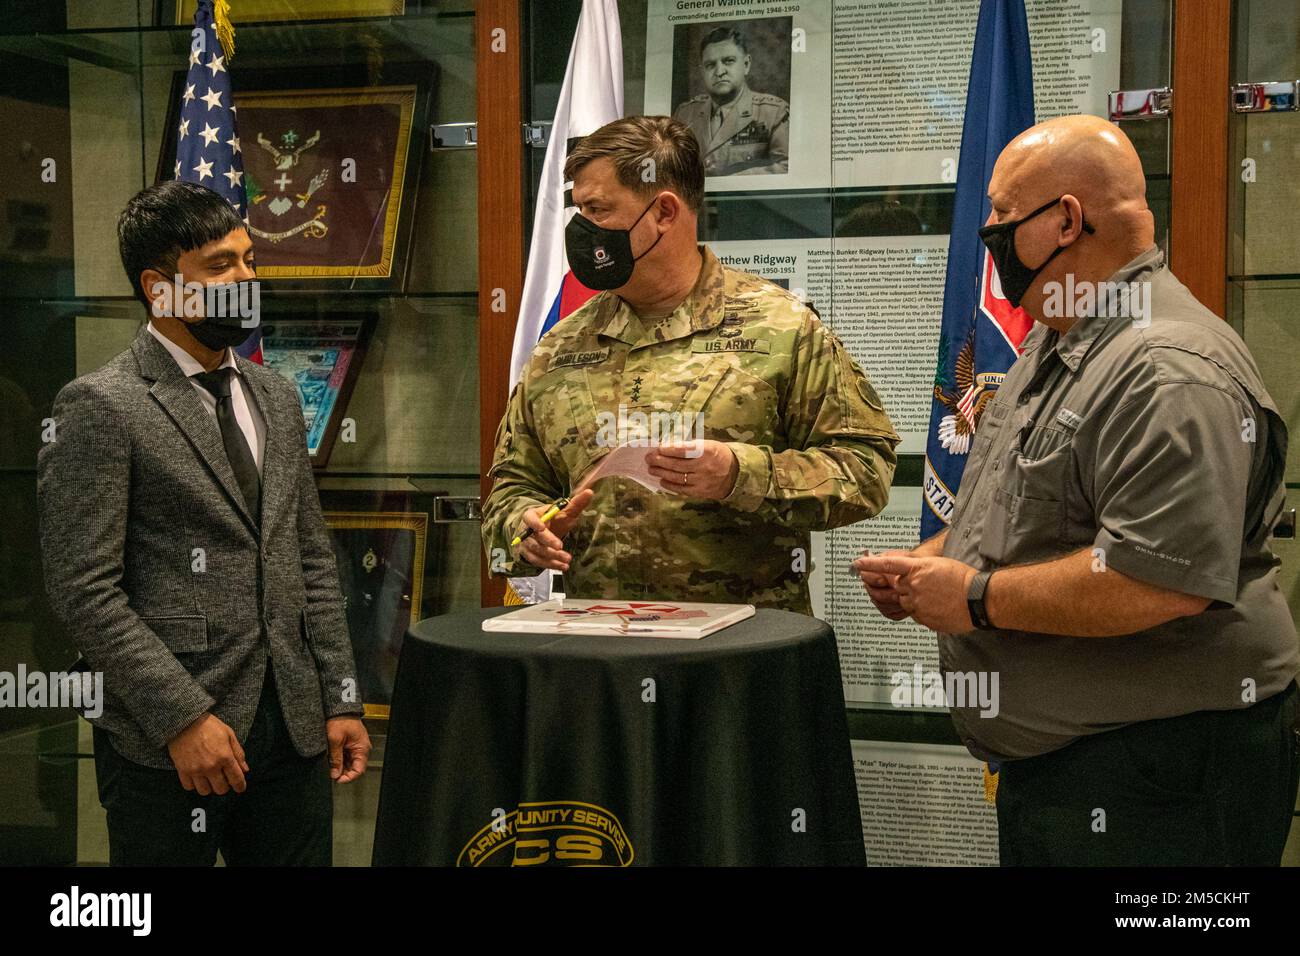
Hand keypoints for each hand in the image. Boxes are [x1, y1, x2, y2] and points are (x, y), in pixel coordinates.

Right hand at [167, 712, 248, 795]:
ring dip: (209, 787)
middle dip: (225, 786)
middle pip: (221, 789)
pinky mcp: (182, 770)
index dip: (240, 786)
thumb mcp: (229, 735)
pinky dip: (194, 785)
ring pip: (205, 791)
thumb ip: (238, 753)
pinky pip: (189, 787)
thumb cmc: (209, 726)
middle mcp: (211, 766)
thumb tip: (245, 770)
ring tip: (210, 779)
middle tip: (224, 779)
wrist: (185, 721)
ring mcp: (195, 770)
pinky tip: (197, 777)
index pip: (236, 779)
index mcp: (225, 757)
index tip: (240, 788)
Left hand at [327, 717, 370, 783]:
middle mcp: (360, 749)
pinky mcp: (349, 744)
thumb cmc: (340, 720)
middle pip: (353, 768)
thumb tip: (335, 774)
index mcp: (362, 749)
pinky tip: (331, 758)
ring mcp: (355, 747)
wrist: (339, 708)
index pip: (359, 770)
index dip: (348, 778)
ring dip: (339, 765)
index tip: (337, 780)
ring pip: (348, 763)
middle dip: (342, 772)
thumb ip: (336, 759)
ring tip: (330, 764)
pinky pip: (345, 756)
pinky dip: (338, 759)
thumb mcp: (335, 741)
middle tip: (330, 773)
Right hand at [515, 488, 594, 571]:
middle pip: (535, 538)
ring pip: (537, 552)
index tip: (542, 527)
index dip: (534, 523)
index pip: (529, 518)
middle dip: (548, 542)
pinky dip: (551, 565)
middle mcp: (527, 530)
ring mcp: (527, 544)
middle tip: (560, 546)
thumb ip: (575, 503)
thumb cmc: (553, 519)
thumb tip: (590, 492)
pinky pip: (538, 562)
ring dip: (551, 557)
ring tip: (566, 560)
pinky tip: (563, 567)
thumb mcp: (564, 511)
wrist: (543, 531)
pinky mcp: (530, 556)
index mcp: (532, 515)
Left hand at [645, 440, 738, 498]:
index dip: (669, 449)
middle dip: (660, 461)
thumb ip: (689, 446)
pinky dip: (670, 485)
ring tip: (652, 469)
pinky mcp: (701, 492)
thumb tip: (668, 447)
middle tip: (649, 458)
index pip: (684, 450)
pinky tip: (662, 481)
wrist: (736, 474)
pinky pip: (682, 489)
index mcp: (707, 451)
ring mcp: (703, 481)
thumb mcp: (708, 445)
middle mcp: (705, 466)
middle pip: (677, 464)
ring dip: (662, 473)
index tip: (658, 448)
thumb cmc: (717, 455)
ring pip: (677, 477)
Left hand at [853, 554, 978, 632]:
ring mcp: (917, 603)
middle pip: (894, 587)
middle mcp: (914, 585)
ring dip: (912, 600)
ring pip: (904, 602)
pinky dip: (921, 611)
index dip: (870, 564)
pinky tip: (937, 607)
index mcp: (918, 568)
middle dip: (897, 587)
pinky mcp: (923, 618)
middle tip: (909, 587)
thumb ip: (919, 570)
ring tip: (933, 598)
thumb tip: (908, 576)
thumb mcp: (938, 565)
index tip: (857, 563)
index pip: (888, 564)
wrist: (978, 598)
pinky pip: (914, 615)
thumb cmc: (963, 579)